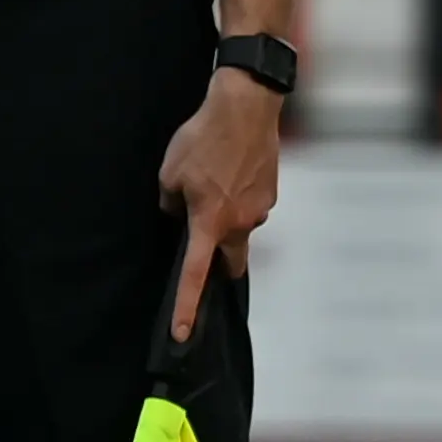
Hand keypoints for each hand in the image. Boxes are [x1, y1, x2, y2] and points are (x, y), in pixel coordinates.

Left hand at [155, 68, 285, 339]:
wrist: (246, 106)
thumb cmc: (203, 140)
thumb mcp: (169, 173)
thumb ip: (171, 203)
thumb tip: (179, 213)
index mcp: (210, 223)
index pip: (195, 275)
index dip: (186, 307)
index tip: (182, 335)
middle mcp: (241, 223)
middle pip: (231, 261)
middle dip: (219, 264)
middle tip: (205, 246)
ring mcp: (261, 208)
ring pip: (241, 227)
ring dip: (226, 217)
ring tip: (212, 179)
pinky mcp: (271, 190)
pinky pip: (251, 204)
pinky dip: (239, 196)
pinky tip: (230, 170)